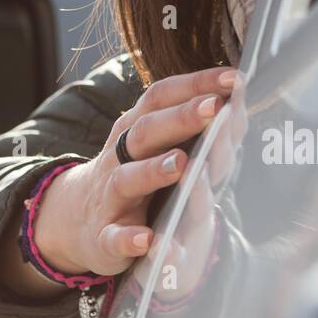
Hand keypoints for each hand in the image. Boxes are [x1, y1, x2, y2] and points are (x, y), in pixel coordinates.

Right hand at [32, 65, 243, 277]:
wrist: (80, 219)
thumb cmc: (134, 173)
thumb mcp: (154, 143)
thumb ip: (191, 123)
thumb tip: (237, 94)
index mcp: (136, 129)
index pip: (162, 97)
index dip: (195, 85)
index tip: (231, 77)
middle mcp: (120, 157)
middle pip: (146, 132)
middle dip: (179, 119)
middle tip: (213, 107)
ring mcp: (111, 197)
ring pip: (127, 179)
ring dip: (153, 171)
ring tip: (181, 164)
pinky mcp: (105, 236)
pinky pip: (114, 237)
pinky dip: (129, 238)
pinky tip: (147, 240)